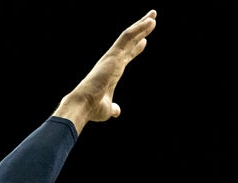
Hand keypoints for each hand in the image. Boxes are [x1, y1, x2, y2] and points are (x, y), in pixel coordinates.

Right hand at [53, 10, 156, 130]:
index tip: (144, 41)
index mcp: (112, 72)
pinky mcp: (113, 54)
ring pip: (129, 35)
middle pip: (129, 42)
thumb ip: (113, 108)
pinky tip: (149, 22)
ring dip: (141, 25)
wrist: (84, 105)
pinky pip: (127, 37)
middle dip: (140, 30)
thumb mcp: (108, 109)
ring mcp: (113, 57)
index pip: (126, 56)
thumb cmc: (93, 109)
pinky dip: (139, 28)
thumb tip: (116, 111)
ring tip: (153, 15)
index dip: (135, 48)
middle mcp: (112, 62)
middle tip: (151, 19)